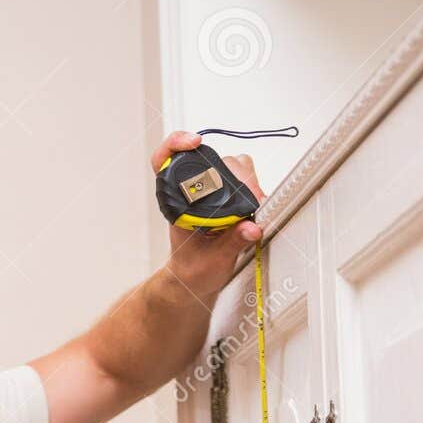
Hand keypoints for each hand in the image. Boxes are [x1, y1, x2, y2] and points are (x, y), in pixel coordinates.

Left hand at [151, 130, 265, 301]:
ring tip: (256, 204)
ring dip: (248, 181)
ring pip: (232, 166)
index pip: (164, 160)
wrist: (196, 279)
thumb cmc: (194, 269)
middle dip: (238, 175)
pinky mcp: (226, 195)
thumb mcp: (214, 260)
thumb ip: (232, 242)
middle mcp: (193, 190)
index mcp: (177, 202)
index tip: (195, 142)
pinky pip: (243, 179)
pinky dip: (253, 188)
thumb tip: (252, 227)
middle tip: (253, 199)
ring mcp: (211, 191)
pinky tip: (258, 204)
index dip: (176, 144)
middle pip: (214, 160)